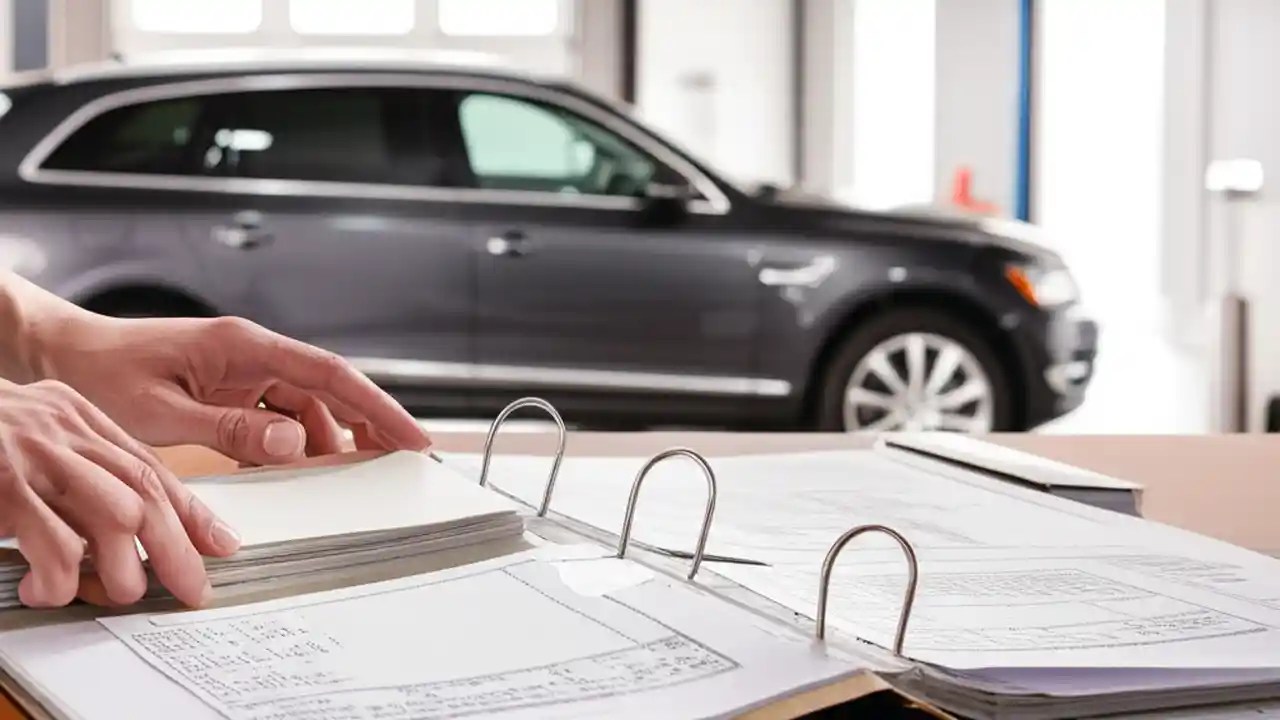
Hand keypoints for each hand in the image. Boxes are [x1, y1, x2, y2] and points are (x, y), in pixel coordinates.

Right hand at [0, 379, 236, 607]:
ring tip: (118, 593)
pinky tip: (50, 589)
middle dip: (177, 548)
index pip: (151, 467)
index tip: (221, 546)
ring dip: (124, 565)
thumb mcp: (34, 441)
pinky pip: (51, 537)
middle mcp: (63, 429)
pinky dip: (62, 573)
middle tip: (190, 589)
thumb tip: (125, 532)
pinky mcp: (1, 481)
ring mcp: (30, 452)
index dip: (191, 511)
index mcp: (78, 417)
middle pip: (144, 493)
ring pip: (114, 514)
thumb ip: (78, 473)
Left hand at [41, 314, 429, 466]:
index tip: (411, 435)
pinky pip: (278, 413)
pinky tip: (299, 466)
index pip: (329, 374)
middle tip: (402, 458)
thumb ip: (231, 430)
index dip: (377, 406)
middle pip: (330, 387)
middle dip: (370, 422)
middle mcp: (252, 352)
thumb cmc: (102, 375)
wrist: (61, 355)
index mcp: (244, 346)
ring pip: (307, 404)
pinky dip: (295, 441)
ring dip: (330, 437)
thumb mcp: (162, 412)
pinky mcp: (230, 386)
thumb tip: (296, 443)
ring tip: (350, 473)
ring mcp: (242, 369)